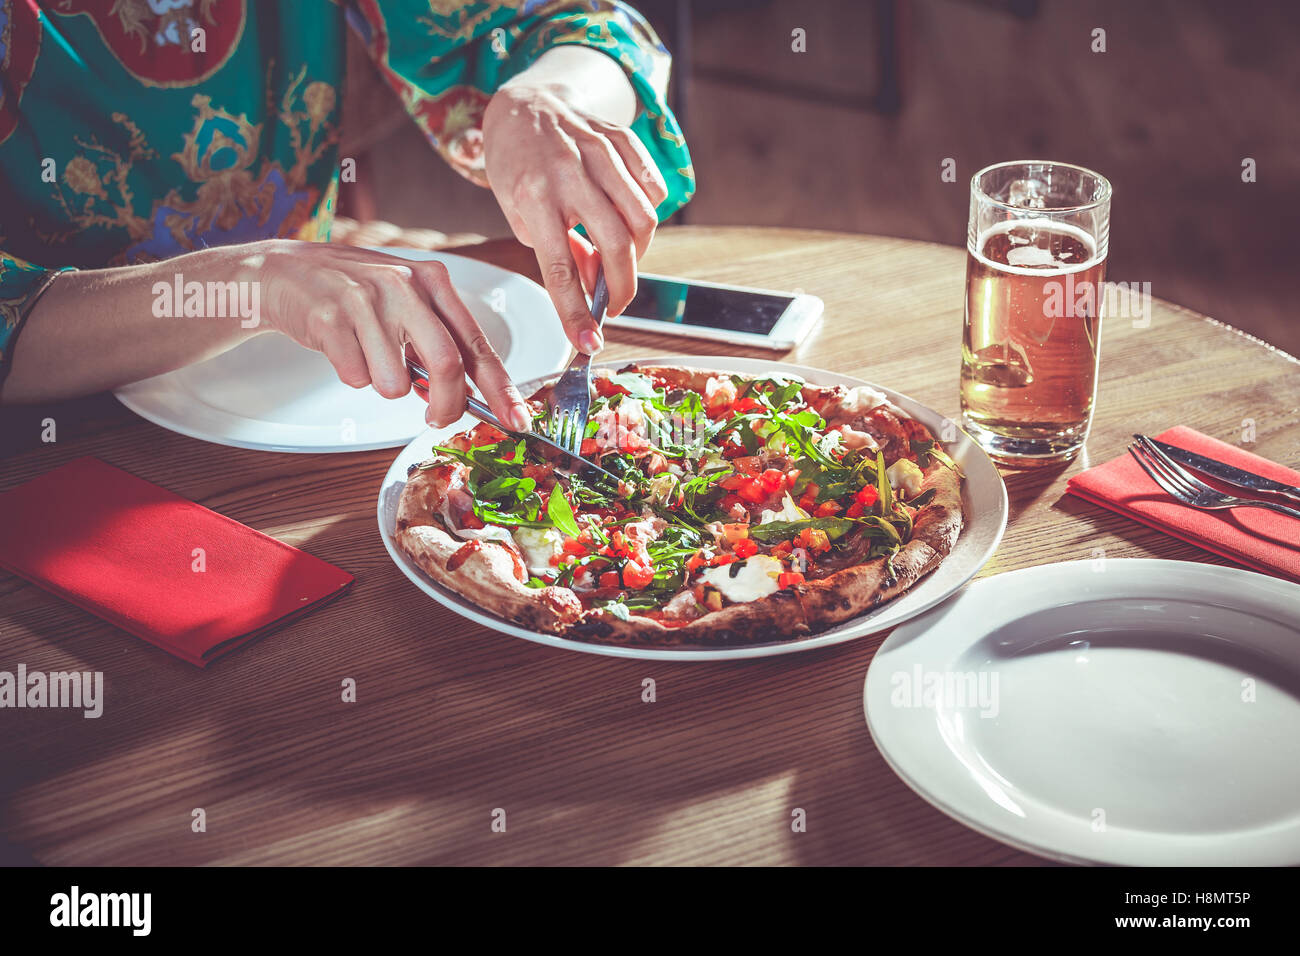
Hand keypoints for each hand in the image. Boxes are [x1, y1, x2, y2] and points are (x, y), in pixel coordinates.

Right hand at [233, 239, 530, 429]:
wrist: (283, 272)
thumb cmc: (353, 293)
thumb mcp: (405, 302)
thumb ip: (437, 341)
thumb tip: (466, 395)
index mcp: (432, 281)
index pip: (477, 343)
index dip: (500, 388)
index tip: (516, 419)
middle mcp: (404, 285)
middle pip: (448, 365)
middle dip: (446, 406)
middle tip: (435, 420)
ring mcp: (366, 299)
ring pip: (396, 382)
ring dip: (384, 385)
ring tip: (366, 355)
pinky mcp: (330, 317)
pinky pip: (356, 377)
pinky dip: (351, 376)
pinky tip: (340, 347)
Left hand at [483, 78, 667, 353]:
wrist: (524, 104)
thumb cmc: (518, 168)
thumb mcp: (521, 214)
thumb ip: (558, 250)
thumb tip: (595, 284)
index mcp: (533, 195)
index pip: (559, 267)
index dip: (575, 310)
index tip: (588, 342)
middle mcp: (568, 171)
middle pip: (614, 244)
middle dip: (620, 288)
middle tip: (613, 306)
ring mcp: (599, 151)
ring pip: (643, 217)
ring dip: (638, 254)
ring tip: (620, 261)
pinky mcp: (622, 139)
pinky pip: (652, 188)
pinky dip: (647, 215)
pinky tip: (627, 220)